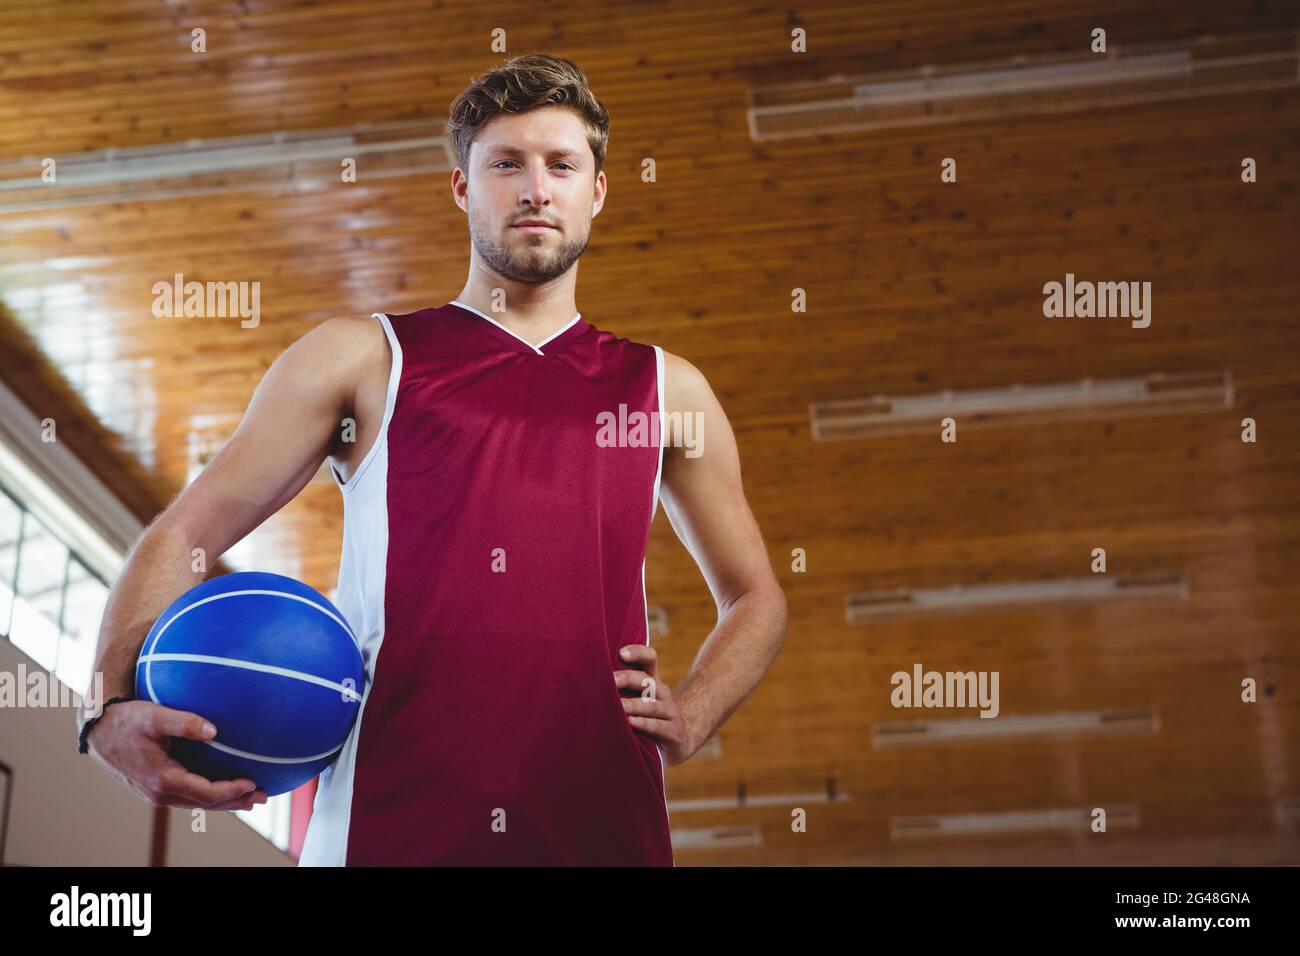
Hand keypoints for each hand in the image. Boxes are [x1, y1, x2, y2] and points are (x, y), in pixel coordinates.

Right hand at [85, 700, 267, 810]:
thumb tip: (214, 731)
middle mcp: (159, 793)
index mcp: (163, 779)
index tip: (253, 782)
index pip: (206, 793)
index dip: (232, 791)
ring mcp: (155, 793)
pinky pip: (187, 796)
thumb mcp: (155, 716)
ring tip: (250, 798)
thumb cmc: (126, 719)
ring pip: (196, 803)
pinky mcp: (153, 788)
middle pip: (205, 804)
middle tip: (263, 797)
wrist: (97, 729)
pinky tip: (222, 789)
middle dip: (236, 802)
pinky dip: (208, 796)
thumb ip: (185, 722)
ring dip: (224, 802)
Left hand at [614, 644, 695, 766]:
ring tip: (619, 706)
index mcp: (652, 680)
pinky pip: (658, 726)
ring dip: (634, 705)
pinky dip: (644, 724)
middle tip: (612, 680)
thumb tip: (584, 679)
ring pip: (652, 705)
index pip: (649, 658)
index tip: (621, 653)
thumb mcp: (636, 698)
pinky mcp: (673, 731)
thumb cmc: (646, 716)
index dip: (638, 652)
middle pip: (647, 681)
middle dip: (628, 679)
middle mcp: (662, 692)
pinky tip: (631, 723)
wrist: (677, 740)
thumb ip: (618, 687)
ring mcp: (669, 712)